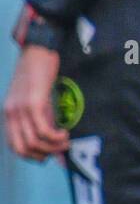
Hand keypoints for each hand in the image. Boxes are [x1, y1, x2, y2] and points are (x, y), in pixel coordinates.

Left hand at [3, 45, 67, 160]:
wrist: (38, 47)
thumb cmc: (40, 69)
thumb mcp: (36, 96)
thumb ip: (42, 115)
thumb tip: (54, 137)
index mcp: (9, 112)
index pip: (15, 146)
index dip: (32, 156)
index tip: (48, 155)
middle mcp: (11, 113)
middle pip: (23, 148)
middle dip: (43, 155)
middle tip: (59, 151)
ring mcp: (21, 108)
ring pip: (34, 142)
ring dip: (52, 147)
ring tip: (66, 142)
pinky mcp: (34, 102)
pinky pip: (43, 130)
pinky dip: (55, 137)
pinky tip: (64, 133)